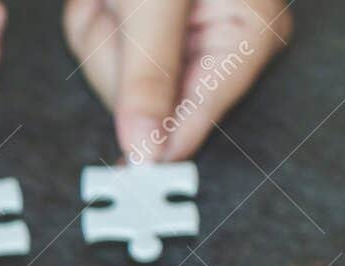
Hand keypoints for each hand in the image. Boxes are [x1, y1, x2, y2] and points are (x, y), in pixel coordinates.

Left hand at [64, 0, 290, 161]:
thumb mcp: (155, 0)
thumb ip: (148, 75)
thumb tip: (145, 151)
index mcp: (249, 37)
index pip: (197, 122)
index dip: (154, 140)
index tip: (124, 170)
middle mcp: (223, 43)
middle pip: (149, 102)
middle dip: (114, 54)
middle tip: (118, 7)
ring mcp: (185, 37)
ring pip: (117, 75)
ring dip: (99, 30)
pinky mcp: (154, 28)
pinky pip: (107, 48)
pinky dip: (95, 18)